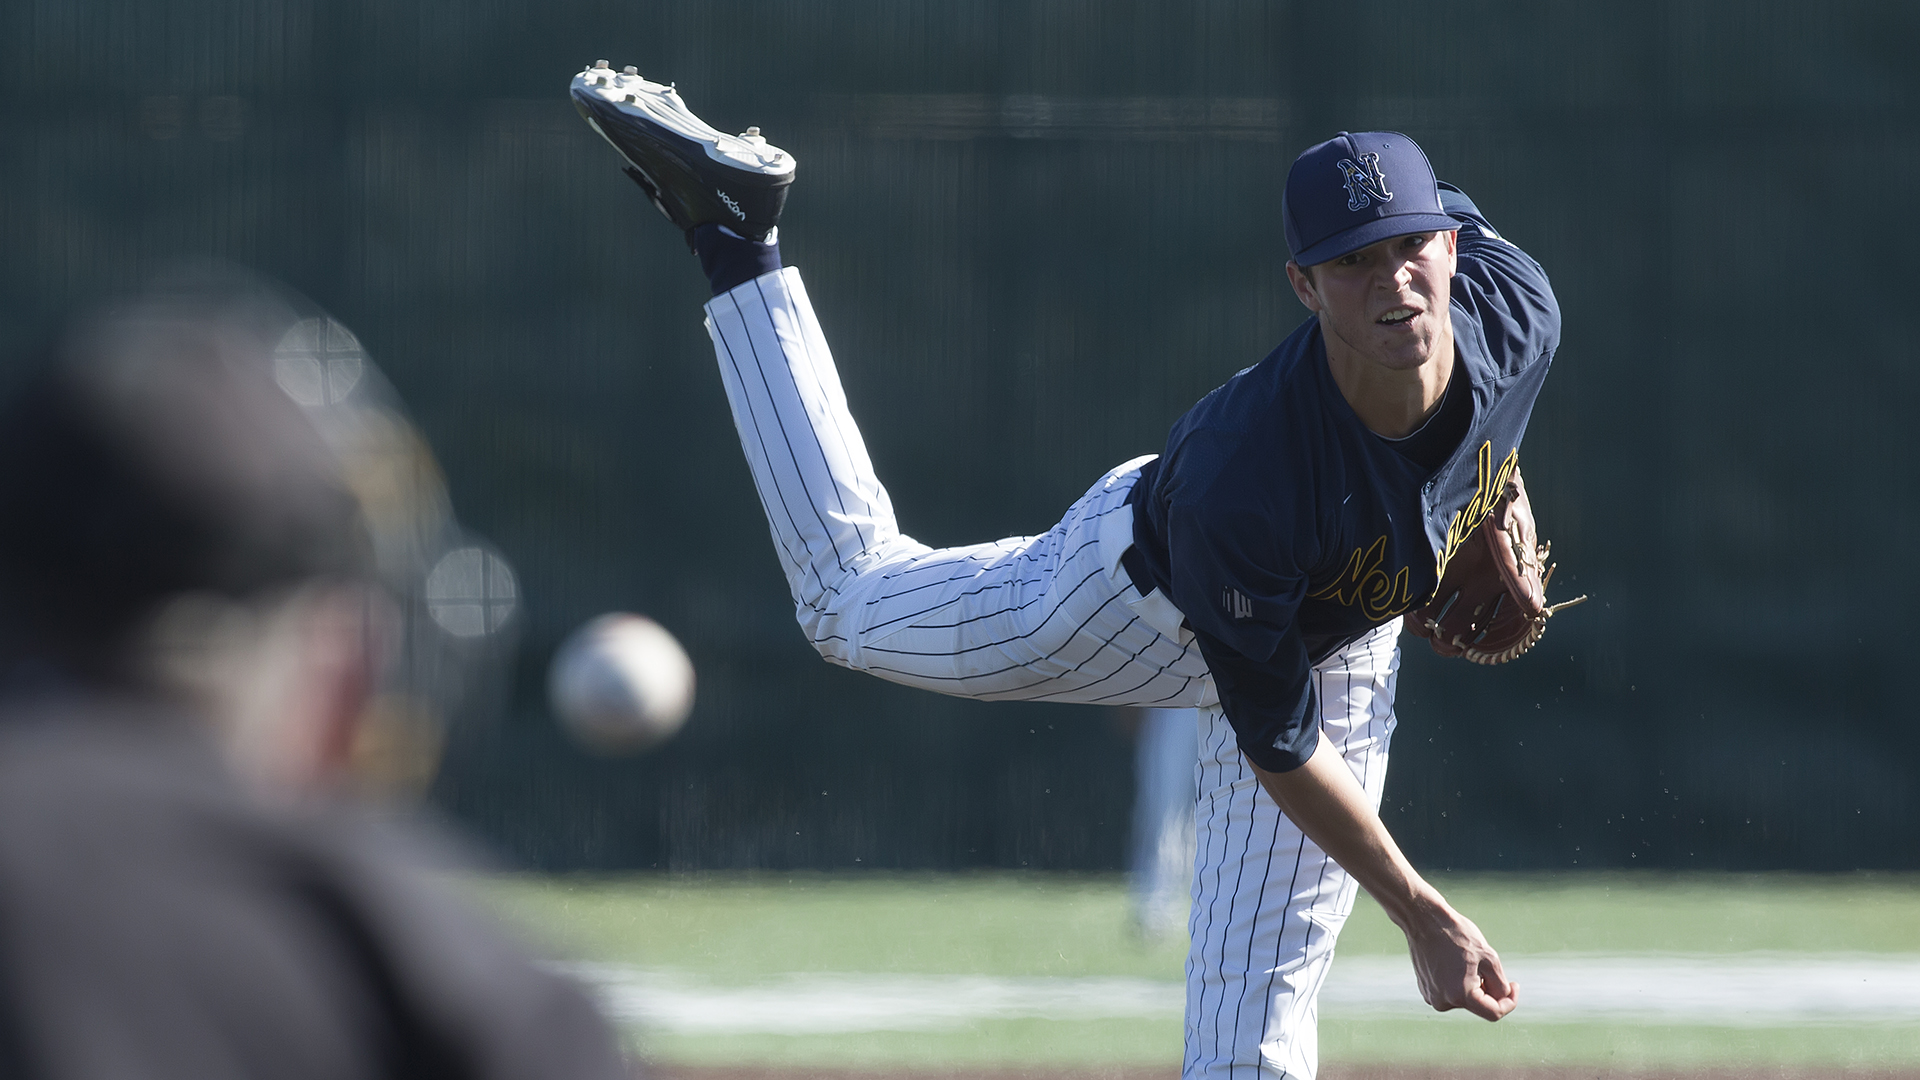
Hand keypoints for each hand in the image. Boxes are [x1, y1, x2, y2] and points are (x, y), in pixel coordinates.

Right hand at [1403, 904, 1517, 1020]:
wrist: (1425, 920)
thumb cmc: (1457, 935)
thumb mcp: (1489, 957)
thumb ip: (1500, 983)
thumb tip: (1502, 996)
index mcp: (1460, 995)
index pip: (1494, 1013)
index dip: (1510, 1002)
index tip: (1514, 985)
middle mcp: (1443, 1001)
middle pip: (1479, 1005)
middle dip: (1488, 988)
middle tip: (1486, 964)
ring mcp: (1432, 996)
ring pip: (1465, 998)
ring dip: (1473, 985)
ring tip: (1466, 960)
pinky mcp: (1426, 989)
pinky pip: (1451, 992)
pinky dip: (1458, 982)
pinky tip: (1453, 962)